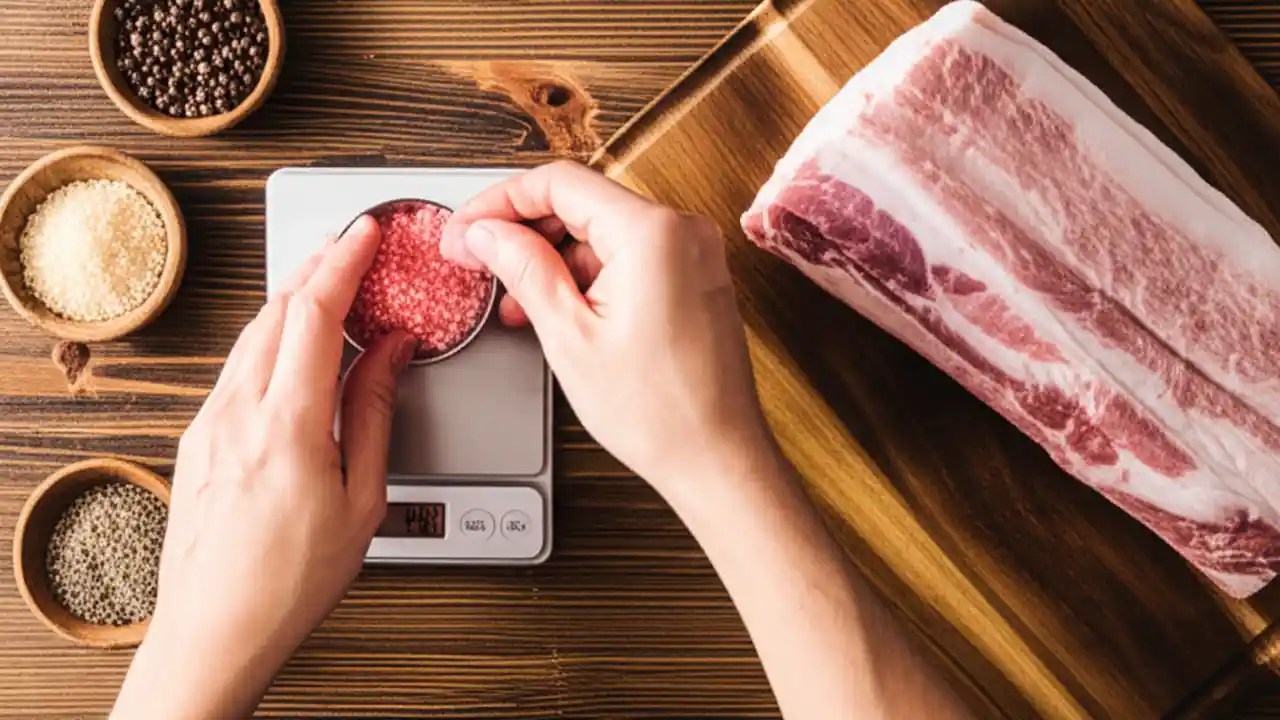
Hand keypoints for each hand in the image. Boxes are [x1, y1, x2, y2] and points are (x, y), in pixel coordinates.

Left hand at [113, 216, 416, 718]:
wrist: (215, 630)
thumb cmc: (290, 581)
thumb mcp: (362, 501)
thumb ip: (374, 414)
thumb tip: (391, 354)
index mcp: (287, 425)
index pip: (316, 314)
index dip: (343, 261)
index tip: (366, 233)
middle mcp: (237, 413)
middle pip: (277, 309)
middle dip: (318, 264)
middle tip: (353, 246)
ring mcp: (210, 423)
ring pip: (253, 333)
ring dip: (294, 298)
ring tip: (330, 286)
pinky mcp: (198, 438)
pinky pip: (238, 365)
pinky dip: (273, 337)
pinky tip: (296, 347)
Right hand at [449, 163, 968, 718]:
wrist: (717, 459)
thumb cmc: (658, 411)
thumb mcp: (569, 336)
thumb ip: (524, 270)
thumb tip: (488, 232)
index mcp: (652, 233)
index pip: (559, 183)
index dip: (500, 202)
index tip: (466, 228)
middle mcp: (681, 231)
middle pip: (582, 203)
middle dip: (524, 232)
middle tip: (477, 259)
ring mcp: (693, 255)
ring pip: (603, 234)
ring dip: (553, 260)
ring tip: (513, 301)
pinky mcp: (694, 280)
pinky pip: (630, 259)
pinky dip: (588, 277)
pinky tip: (556, 310)